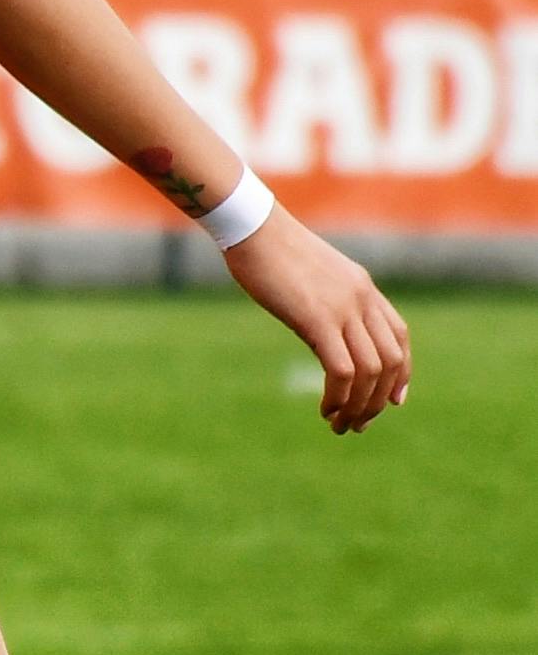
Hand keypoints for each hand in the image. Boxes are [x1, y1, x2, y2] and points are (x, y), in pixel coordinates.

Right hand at [224, 205, 409, 434]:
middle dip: (378, 401)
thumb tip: (322, 327)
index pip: (400, 337)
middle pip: (390, 361)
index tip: (392, 401)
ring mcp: (343, 308)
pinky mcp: (318, 318)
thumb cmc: (271, 251)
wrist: (253, 229)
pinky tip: (325, 409)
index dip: (401, 374)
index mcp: (363, 288)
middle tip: (358, 424)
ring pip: (371, 371)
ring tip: (340, 424)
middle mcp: (362, 299)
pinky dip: (339, 397)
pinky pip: (342, 370)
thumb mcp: (311, 276)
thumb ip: (327, 300)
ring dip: (359, 407)